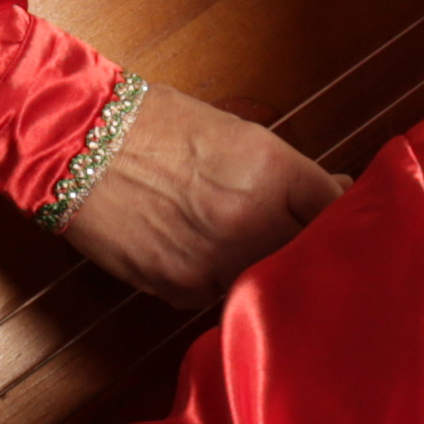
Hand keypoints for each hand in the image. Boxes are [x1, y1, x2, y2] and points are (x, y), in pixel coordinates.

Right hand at [54, 85, 340, 305]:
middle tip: (309, 249)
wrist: (77, 141)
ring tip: (245, 252)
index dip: (347, 219)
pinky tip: (201, 258)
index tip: (346, 220)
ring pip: (265, 287)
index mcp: (273, 172)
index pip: (338, 213)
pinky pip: (217, 298)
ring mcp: (217, 261)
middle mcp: (252, 221)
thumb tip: (336, 191)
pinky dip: (218, 285)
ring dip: (265, 275)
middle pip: (312, 260)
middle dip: (315, 255)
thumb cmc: (154, 125)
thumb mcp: (236, 133)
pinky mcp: (180, 288)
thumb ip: (289, 171)